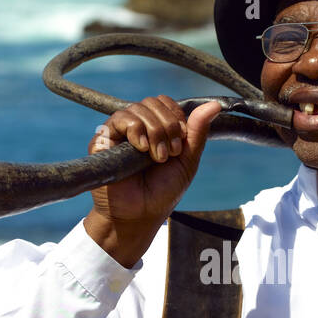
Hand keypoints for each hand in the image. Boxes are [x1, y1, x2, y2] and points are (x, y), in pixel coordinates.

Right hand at [83, 95, 222, 266]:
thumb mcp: (187, 160)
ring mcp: (119, 132)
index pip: (165, 103)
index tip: (180, 144)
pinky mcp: (103, 139)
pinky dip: (135, 129)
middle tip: (169, 154)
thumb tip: (214, 105)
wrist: (141, 215)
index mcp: (155, 128)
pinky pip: (119, 119)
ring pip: (138, 109)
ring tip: (157, 157)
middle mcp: (136, 126)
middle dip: (167, 126)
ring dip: (154, 131)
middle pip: (152, 102)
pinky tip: (141, 147)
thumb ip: (197, 131)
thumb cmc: (162, 191)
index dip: (176, 117)